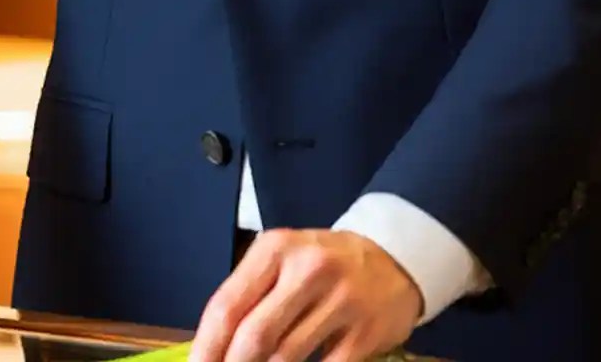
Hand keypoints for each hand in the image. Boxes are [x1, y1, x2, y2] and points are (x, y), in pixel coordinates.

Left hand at [190, 229, 422, 361]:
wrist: (395, 257)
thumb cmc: (324, 264)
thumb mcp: (283, 260)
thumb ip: (249, 296)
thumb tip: (211, 348)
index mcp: (275, 249)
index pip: (227, 305)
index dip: (206, 347)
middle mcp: (307, 269)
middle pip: (254, 335)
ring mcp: (341, 300)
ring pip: (286, 358)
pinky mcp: (367, 331)